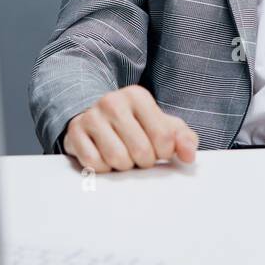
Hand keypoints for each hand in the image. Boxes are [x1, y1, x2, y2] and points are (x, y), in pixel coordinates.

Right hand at [61, 85, 198, 171]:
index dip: (164, 153)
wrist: (95, 118)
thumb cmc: (135, 125)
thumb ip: (183, 139)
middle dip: (144, 161)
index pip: (164, 139)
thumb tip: (189, 156)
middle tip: (139, 155)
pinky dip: (104, 168)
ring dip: (124, 166)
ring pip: (117, 160)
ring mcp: (91, 116)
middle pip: (141, 152)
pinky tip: (104, 157)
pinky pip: (95, 164)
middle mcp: (112, 101)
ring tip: (122, 155)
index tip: (158, 149)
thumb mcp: (162, 125)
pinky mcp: (74, 133)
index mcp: (137, 96)